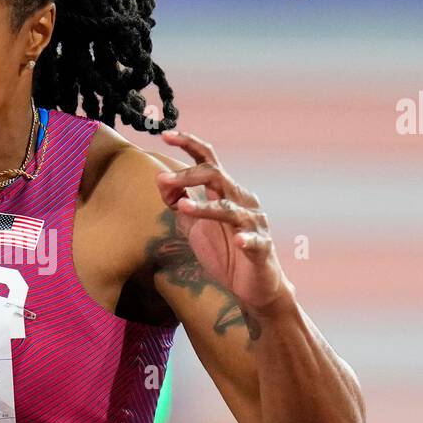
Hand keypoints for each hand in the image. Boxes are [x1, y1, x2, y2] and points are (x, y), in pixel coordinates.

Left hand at [154, 129, 293, 312]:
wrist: (254, 288)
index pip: (208, 161)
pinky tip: (237, 240)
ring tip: (183, 207)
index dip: (189, 144)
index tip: (165, 134)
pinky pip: (255, 241)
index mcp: (226, 192)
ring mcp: (253, 224)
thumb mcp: (194, 226)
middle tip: (162, 181)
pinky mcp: (262, 250)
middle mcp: (242, 201)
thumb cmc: (225, 253)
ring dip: (205, 207)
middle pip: (217, 176)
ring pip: (230, 209)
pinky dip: (246, 240)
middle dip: (188, 175)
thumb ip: (178, 202)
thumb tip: (160, 179)